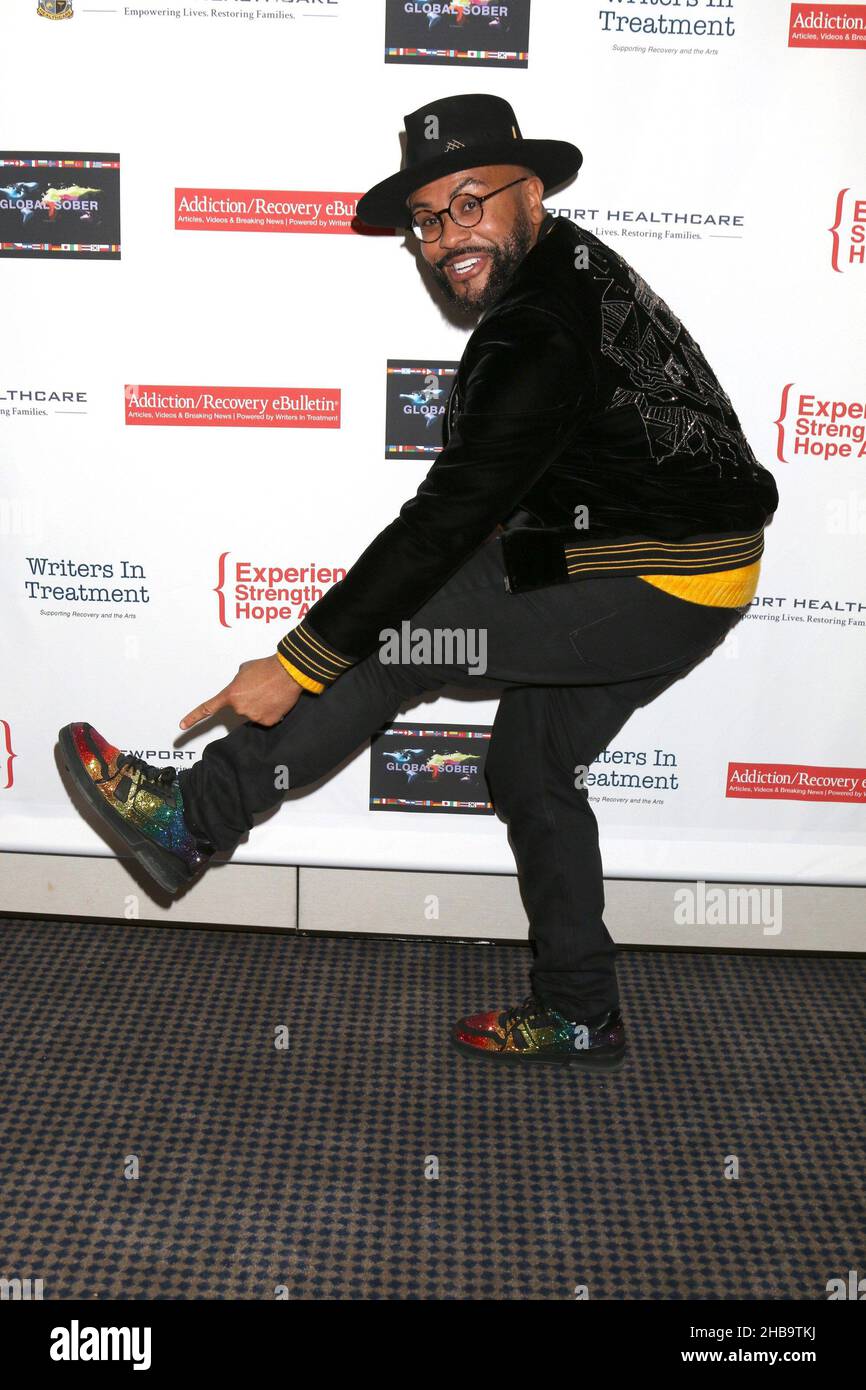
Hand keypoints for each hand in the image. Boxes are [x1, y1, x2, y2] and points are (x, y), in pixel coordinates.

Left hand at [179, 654, 303, 730]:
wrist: (288, 672)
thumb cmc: (266, 667)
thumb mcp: (244, 670)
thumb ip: (238, 683)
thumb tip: (242, 689)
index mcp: (230, 694)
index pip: (208, 708)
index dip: (193, 717)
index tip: (182, 726)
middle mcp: (239, 708)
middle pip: (240, 708)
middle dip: (248, 700)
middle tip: (260, 688)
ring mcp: (253, 716)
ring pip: (254, 713)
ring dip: (260, 705)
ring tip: (270, 692)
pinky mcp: (267, 721)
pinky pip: (266, 718)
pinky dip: (271, 711)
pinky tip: (276, 700)